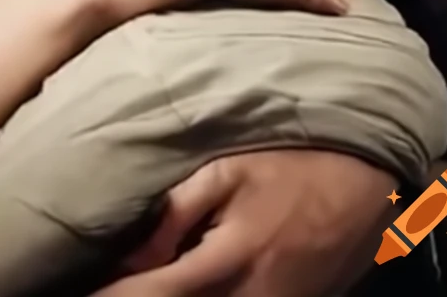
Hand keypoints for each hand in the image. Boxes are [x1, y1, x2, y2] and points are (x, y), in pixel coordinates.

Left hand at [93, 150, 394, 295]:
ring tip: (137, 283)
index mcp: (226, 263)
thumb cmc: (291, 163)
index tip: (76, 292)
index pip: (150, 296)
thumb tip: (132, 253)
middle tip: (97, 287)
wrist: (371, 182)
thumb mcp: (226, 172)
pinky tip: (182, 283)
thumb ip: (175, 213)